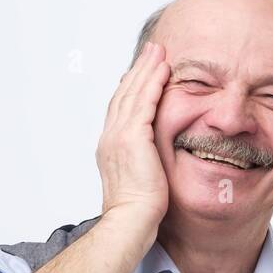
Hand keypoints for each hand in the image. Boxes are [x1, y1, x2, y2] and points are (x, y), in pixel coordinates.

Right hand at [95, 41, 170, 227]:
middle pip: (123, 94)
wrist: (131, 221)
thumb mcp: (139, 180)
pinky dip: (153, 83)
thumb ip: (142, 163)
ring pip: (133, 93)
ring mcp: (119, 136)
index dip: (130, 88)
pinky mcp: (133, 138)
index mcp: (110, 147)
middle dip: (138, 70)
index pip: (119, 109)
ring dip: (146, 69)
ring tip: (158, 51)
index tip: (140, 72)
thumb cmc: (138, 212)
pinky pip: (145, 103)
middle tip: (151, 50)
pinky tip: (163, 70)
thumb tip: (152, 162)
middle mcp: (110, 137)